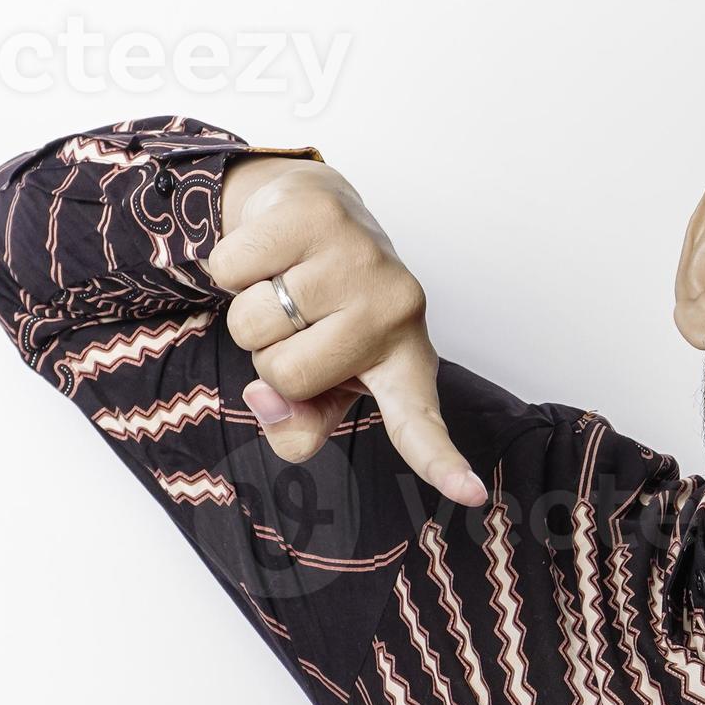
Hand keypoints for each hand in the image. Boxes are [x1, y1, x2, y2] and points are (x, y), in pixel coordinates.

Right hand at [205, 155, 482, 505]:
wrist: (316, 209)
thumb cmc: (324, 310)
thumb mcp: (318, 383)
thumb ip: (296, 422)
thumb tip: (266, 397)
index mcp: (404, 362)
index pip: (419, 422)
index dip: (440, 461)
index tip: (474, 495)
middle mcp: (397, 311)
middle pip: (284, 376)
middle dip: (268, 354)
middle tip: (296, 321)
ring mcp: (363, 260)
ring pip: (253, 325)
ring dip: (246, 308)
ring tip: (283, 285)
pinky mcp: (321, 216)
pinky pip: (232, 269)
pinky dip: (230, 265)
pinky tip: (269, 252)